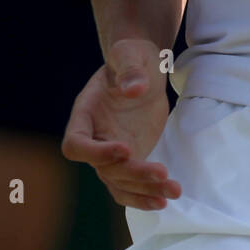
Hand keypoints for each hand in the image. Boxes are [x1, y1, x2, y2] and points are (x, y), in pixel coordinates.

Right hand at [61, 38, 181, 210]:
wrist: (144, 67)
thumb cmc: (132, 56)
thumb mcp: (130, 54)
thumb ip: (129, 69)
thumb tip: (134, 89)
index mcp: (84, 114)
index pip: (76, 145)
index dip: (96, 153)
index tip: (125, 148)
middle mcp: (94, 138)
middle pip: (105, 170)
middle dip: (133, 174)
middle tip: (161, 172)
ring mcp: (113, 152)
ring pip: (121, 183)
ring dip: (145, 191)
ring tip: (172, 191)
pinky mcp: (133, 158)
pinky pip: (134, 185)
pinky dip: (148, 193)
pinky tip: (168, 196)